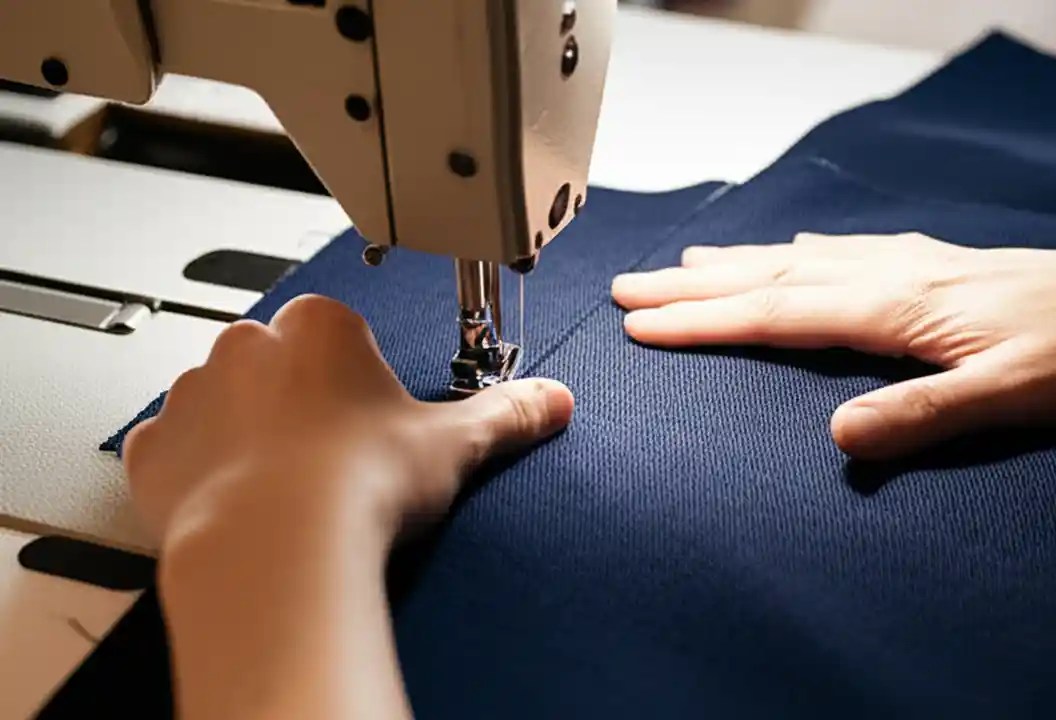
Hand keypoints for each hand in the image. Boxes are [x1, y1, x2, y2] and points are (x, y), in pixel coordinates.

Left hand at [123, 294, 573, 550]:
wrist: (278, 549)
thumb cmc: (358, 485)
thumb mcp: (454, 443)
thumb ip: (507, 413)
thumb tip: (553, 400)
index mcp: (321, 327)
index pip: (342, 333)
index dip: (361, 379)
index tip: (374, 419)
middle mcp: (248, 346)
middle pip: (280, 362)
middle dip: (303, 400)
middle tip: (338, 456)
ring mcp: (194, 395)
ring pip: (224, 401)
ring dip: (249, 430)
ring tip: (292, 487)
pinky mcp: (155, 450)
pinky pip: (176, 449)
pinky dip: (202, 471)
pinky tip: (242, 501)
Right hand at [613, 232, 1055, 458]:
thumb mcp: (1011, 396)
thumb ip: (922, 415)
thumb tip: (837, 438)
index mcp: (900, 306)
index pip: (779, 313)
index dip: (705, 322)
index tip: (641, 325)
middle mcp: (896, 275)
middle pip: (775, 276)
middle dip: (697, 287)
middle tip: (630, 289)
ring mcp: (917, 265)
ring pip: (804, 257)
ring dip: (739, 265)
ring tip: (687, 265)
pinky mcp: (940, 266)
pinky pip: (846, 250)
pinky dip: (803, 250)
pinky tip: (800, 245)